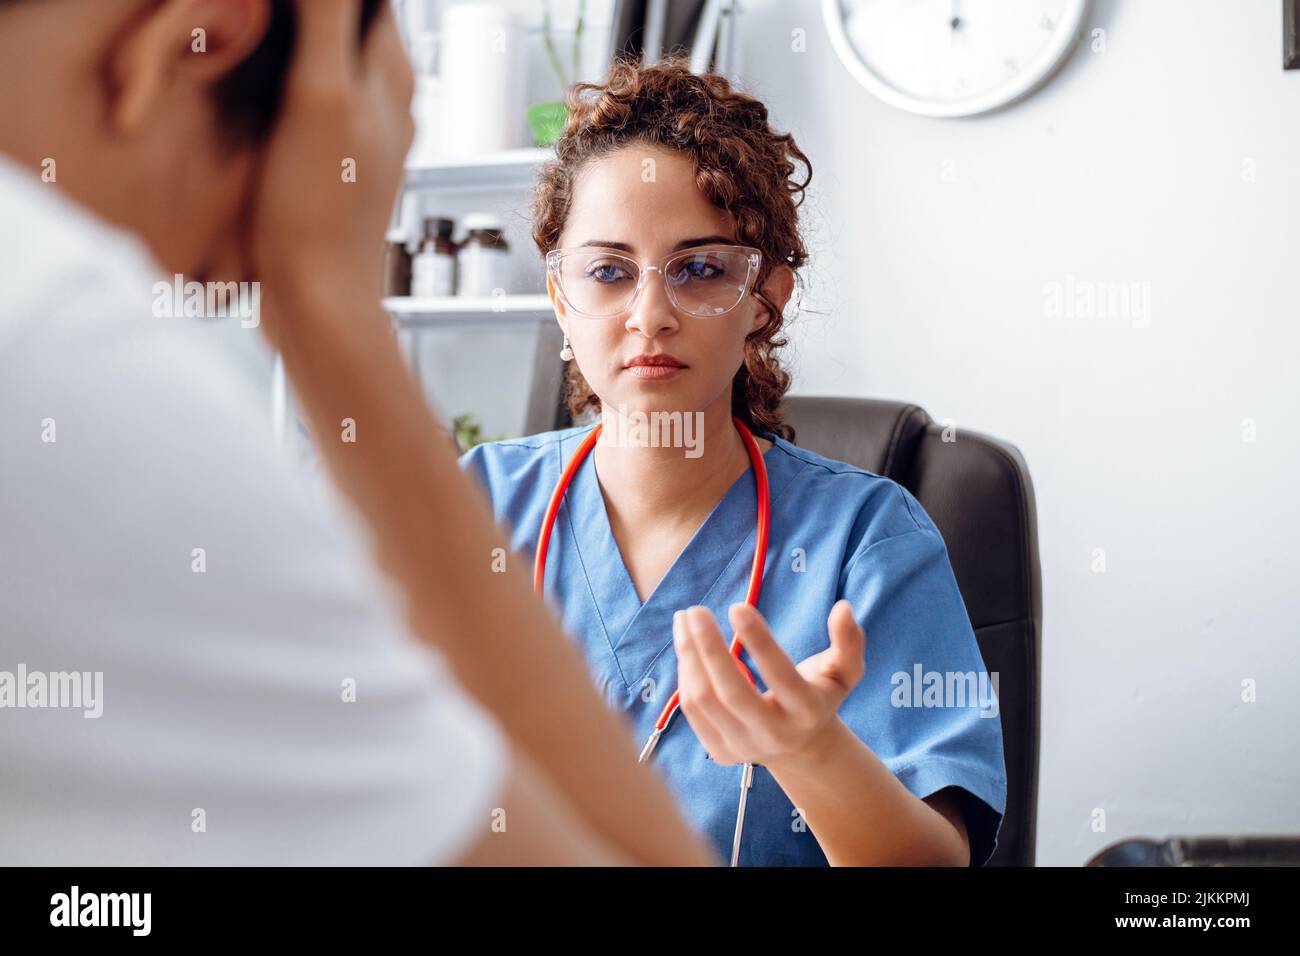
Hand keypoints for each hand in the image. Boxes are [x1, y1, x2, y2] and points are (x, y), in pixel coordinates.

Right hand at [247, 0, 413, 337]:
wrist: (316, 302)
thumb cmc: (320, 210)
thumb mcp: (320, 95)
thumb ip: (326, 19)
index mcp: (391, 71)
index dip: (322, 1)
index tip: (273, 11)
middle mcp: (385, 97)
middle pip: (347, 20)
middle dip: (301, 17)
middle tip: (254, 21)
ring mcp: (358, 130)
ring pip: (325, 57)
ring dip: (291, 43)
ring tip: (250, 40)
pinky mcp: (329, 161)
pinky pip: (306, 98)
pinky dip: (280, 82)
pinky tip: (250, 90)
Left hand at [671, 600, 866, 768]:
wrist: (802, 748)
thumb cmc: (820, 696)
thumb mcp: (844, 671)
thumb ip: (849, 641)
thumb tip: (843, 607)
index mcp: (807, 711)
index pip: (781, 676)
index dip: (759, 642)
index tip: (737, 607)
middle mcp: (775, 734)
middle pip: (732, 692)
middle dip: (708, 647)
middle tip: (696, 610)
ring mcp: (744, 747)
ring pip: (704, 700)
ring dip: (689, 655)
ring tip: (684, 620)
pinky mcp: (720, 752)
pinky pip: (693, 710)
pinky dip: (686, 673)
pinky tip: (686, 646)